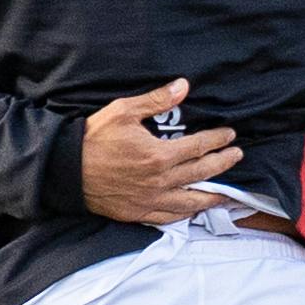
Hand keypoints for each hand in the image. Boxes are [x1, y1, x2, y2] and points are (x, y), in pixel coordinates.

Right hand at [78, 81, 244, 225]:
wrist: (67, 170)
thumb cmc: (94, 138)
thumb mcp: (124, 111)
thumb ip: (157, 100)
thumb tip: (183, 86)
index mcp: (159, 155)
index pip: (199, 147)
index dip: (218, 140)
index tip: (230, 135)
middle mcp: (160, 181)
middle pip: (202, 173)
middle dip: (223, 163)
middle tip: (237, 156)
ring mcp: (150, 200)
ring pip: (190, 202)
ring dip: (212, 197)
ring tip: (226, 194)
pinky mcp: (138, 213)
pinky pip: (169, 217)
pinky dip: (185, 214)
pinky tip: (193, 211)